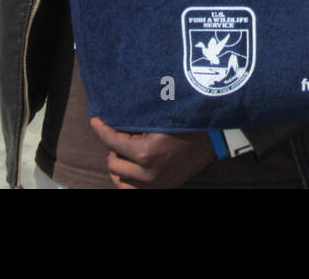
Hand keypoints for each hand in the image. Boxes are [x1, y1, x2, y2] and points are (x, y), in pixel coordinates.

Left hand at [90, 119, 217, 188]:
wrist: (214, 137)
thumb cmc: (186, 121)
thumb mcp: (158, 118)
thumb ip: (134, 123)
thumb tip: (112, 122)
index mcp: (146, 153)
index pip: (112, 141)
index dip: (100, 128)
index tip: (95, 120)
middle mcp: (148, 173)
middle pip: (113, 162)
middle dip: (112, 147)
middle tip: (120, 134)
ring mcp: (155, 185)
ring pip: (120, 180)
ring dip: (118, 165)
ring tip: (122, 153)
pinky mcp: (162, 189)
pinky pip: (132, 190)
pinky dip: (126, 180)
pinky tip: (129, 168)